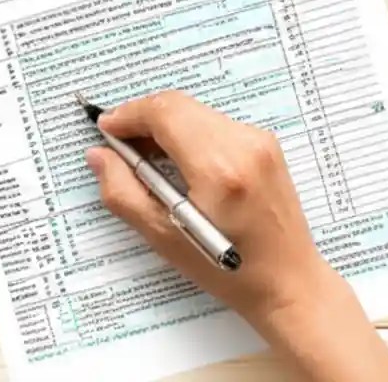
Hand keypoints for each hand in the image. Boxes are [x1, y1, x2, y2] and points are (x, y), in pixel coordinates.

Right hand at [87, 91, 387, 381]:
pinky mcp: (266, 145)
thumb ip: (124, 192)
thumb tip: (99, 155)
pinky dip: (189, 133)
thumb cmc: (228, 270)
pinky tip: (179, 162)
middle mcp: (243, 144)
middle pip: (178, 105)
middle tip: (121, 144)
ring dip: (166, 125)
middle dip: (143, 118)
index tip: (106, 129)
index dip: (128, 115)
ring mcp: (259, 141)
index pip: (164, 113)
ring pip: (196, 112)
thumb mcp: (164, 238)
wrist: (288, 282)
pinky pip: (215, 124)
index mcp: (217, 168)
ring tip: (148, 158)